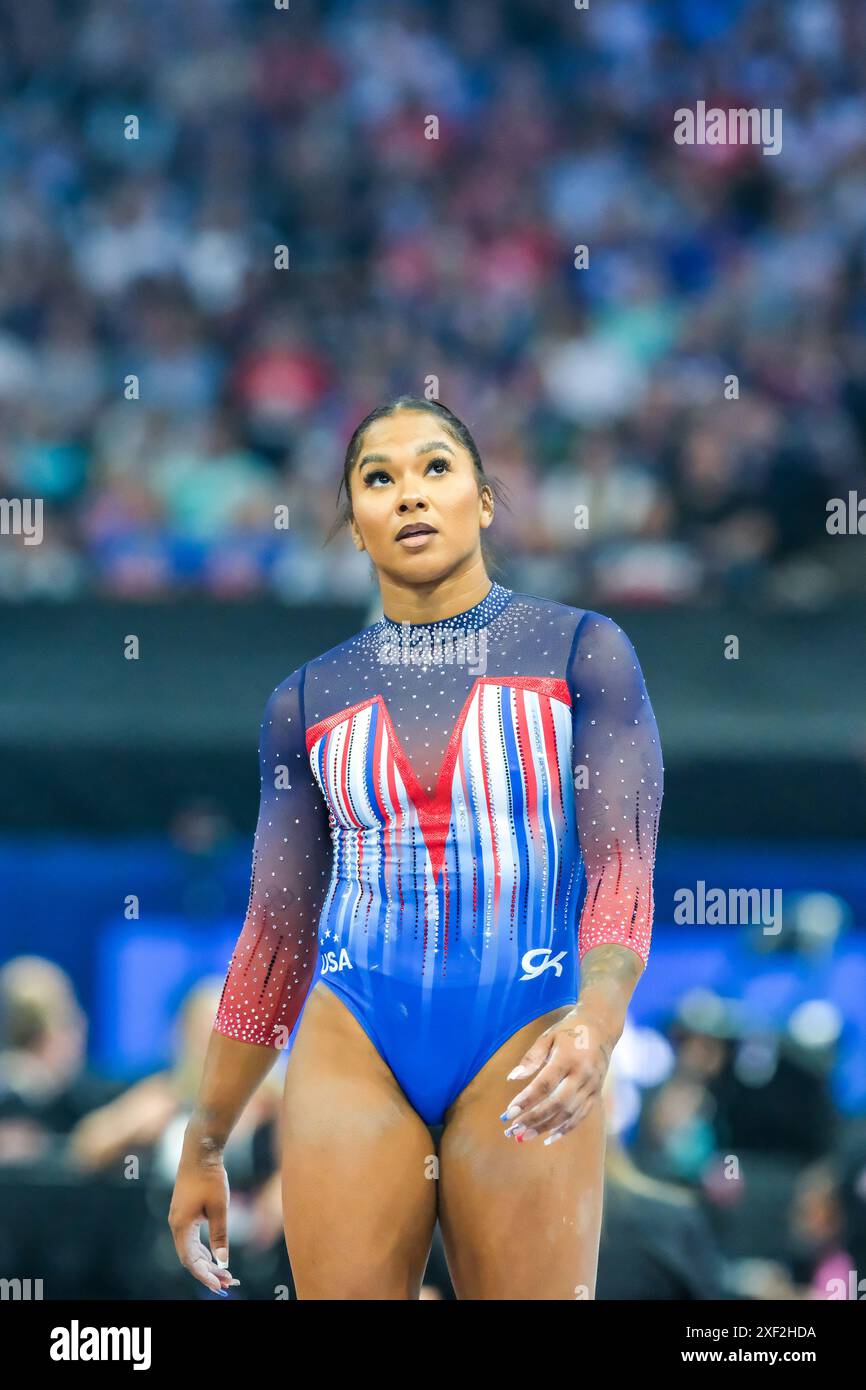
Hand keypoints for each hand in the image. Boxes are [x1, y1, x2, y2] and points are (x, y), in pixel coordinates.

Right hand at [168, 1125, 238, 1293]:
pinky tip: (214, 1256)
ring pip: (190, 1249)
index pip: (190, 1261)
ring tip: (224, 1273)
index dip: (204, 1275)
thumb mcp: (219, 1207)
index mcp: (181, 1225)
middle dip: (207, 1272)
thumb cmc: (210, 1177)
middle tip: (227, 1283)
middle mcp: (176, 1224)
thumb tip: (222, 1261)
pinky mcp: (184, 1212)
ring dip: (205, 1262)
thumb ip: (220, 1234)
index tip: (218, 1285)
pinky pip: (191, 1239)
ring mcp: (178, 1218)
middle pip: (189, 1257)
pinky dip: (202, 1250)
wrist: (200, 1151)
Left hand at [500, 1007, 616, 1144]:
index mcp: (568, 1058)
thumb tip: (512, 1078)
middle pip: (557, 1103)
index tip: (509, 1113)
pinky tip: (549, 1138)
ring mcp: (592, 1086)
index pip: (544, 1084)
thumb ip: (531, 1057)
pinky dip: (565, 1129)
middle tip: (514, 1130)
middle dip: (534, 1119)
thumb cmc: (569, 1030)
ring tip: (525, 1136)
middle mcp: (583, 1074)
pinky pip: (581, 1116)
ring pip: (569, 1113)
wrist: (601, 1027)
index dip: (526, 1100)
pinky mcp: (596, 1093)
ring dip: (546, 1127)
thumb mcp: (548, 1036)